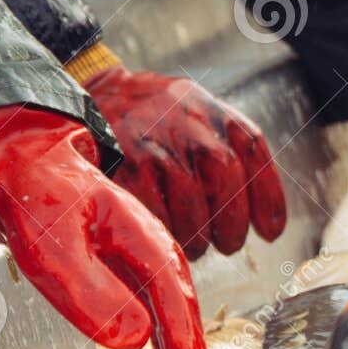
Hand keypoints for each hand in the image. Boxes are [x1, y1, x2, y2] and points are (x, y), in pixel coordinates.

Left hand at [0, 105, 206, 348]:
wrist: (10, 163)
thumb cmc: (30, 196)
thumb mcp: (52, 246)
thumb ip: (92, 290)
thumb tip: (136, 340)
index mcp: (144, 239)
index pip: (175, 303)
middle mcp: (151, 252)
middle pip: (182, 316)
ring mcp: (139, 263)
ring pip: (170, 320)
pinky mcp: (121, 273)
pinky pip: (151, 317)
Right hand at [84, 66, 287, 259]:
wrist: (77, 102)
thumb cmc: (143, 125)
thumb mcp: (188, 118)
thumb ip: (225, 151)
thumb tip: (264, 222)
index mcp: (208, 108)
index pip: (252, 148)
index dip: (268, 196)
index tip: (270, 232)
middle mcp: (186, 118)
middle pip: (227, 176)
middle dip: (233, 223)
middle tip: (227, 244)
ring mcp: (154, 140)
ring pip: (193, 204)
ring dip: (198, 237)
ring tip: (195, 245)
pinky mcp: (125, 165)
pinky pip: (156, 215)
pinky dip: (164, 234)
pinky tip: (164, 238)